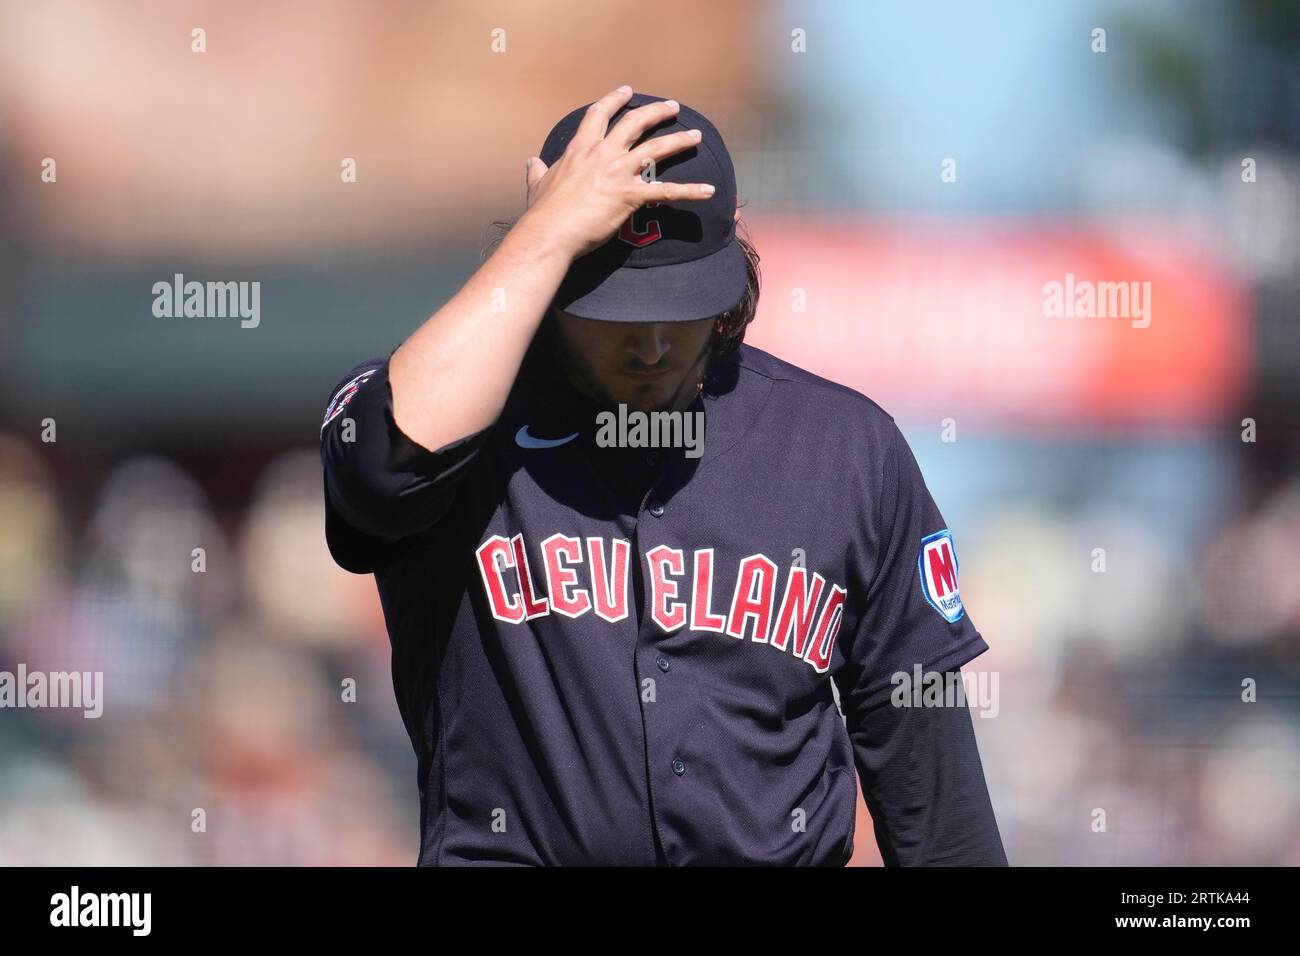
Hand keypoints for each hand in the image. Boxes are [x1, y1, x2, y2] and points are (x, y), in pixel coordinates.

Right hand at [520, 87, 716, 259]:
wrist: (550, 233)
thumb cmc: (543, 213)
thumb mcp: (538, 185)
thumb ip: (537, 171)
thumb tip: (531, 162)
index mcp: (580, 149)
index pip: (599, 114)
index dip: (614, 100)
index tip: (627, 91)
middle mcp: (603, 154)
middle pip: (635, 122)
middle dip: (656, 112)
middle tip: (672, 107)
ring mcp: (619, 173)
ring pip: (657, 148)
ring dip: (679, 140)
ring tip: (696, 136)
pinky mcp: (631, 196)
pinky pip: (668, 191)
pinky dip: (690, 191)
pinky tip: (708, 191)